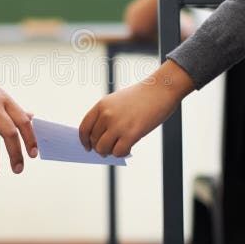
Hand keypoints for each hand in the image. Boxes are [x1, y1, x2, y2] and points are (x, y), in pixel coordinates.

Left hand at [79, 60, 193, 156]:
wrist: (160, 90)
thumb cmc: (140, 97)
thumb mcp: (116, 101)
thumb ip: (106, 117)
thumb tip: (100, 140)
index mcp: (101, 105)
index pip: (84, 128)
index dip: (84, 141)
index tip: (88, 147)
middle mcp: (107, 115)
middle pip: (94, 140)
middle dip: (100, 148)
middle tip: (109, 149)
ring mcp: (118, 125)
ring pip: (103, 149)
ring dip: (109, 152)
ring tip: (118, 148)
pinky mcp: (131, 134)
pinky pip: (118, 152)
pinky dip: (122, 153)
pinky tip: (128, 147)